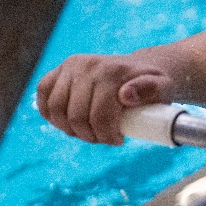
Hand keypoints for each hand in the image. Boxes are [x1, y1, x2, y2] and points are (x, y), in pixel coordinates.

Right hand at [35, 54, 173, 143]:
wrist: (141, 68)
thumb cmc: (153, 84)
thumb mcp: (163, 88)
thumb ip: (152, 90)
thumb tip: (125, 95)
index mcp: (112, 71)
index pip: (99, 115)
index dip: (106, 135)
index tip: (118, 140)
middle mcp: (88, 65)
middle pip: (76, 116)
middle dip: (89, 135)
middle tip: (103, 138)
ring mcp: (71, 66)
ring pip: (55, 109)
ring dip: (69, 128)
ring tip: (87, 132)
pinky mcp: (59, 70)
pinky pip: (42, 93)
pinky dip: (49, 112)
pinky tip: (65, 122)